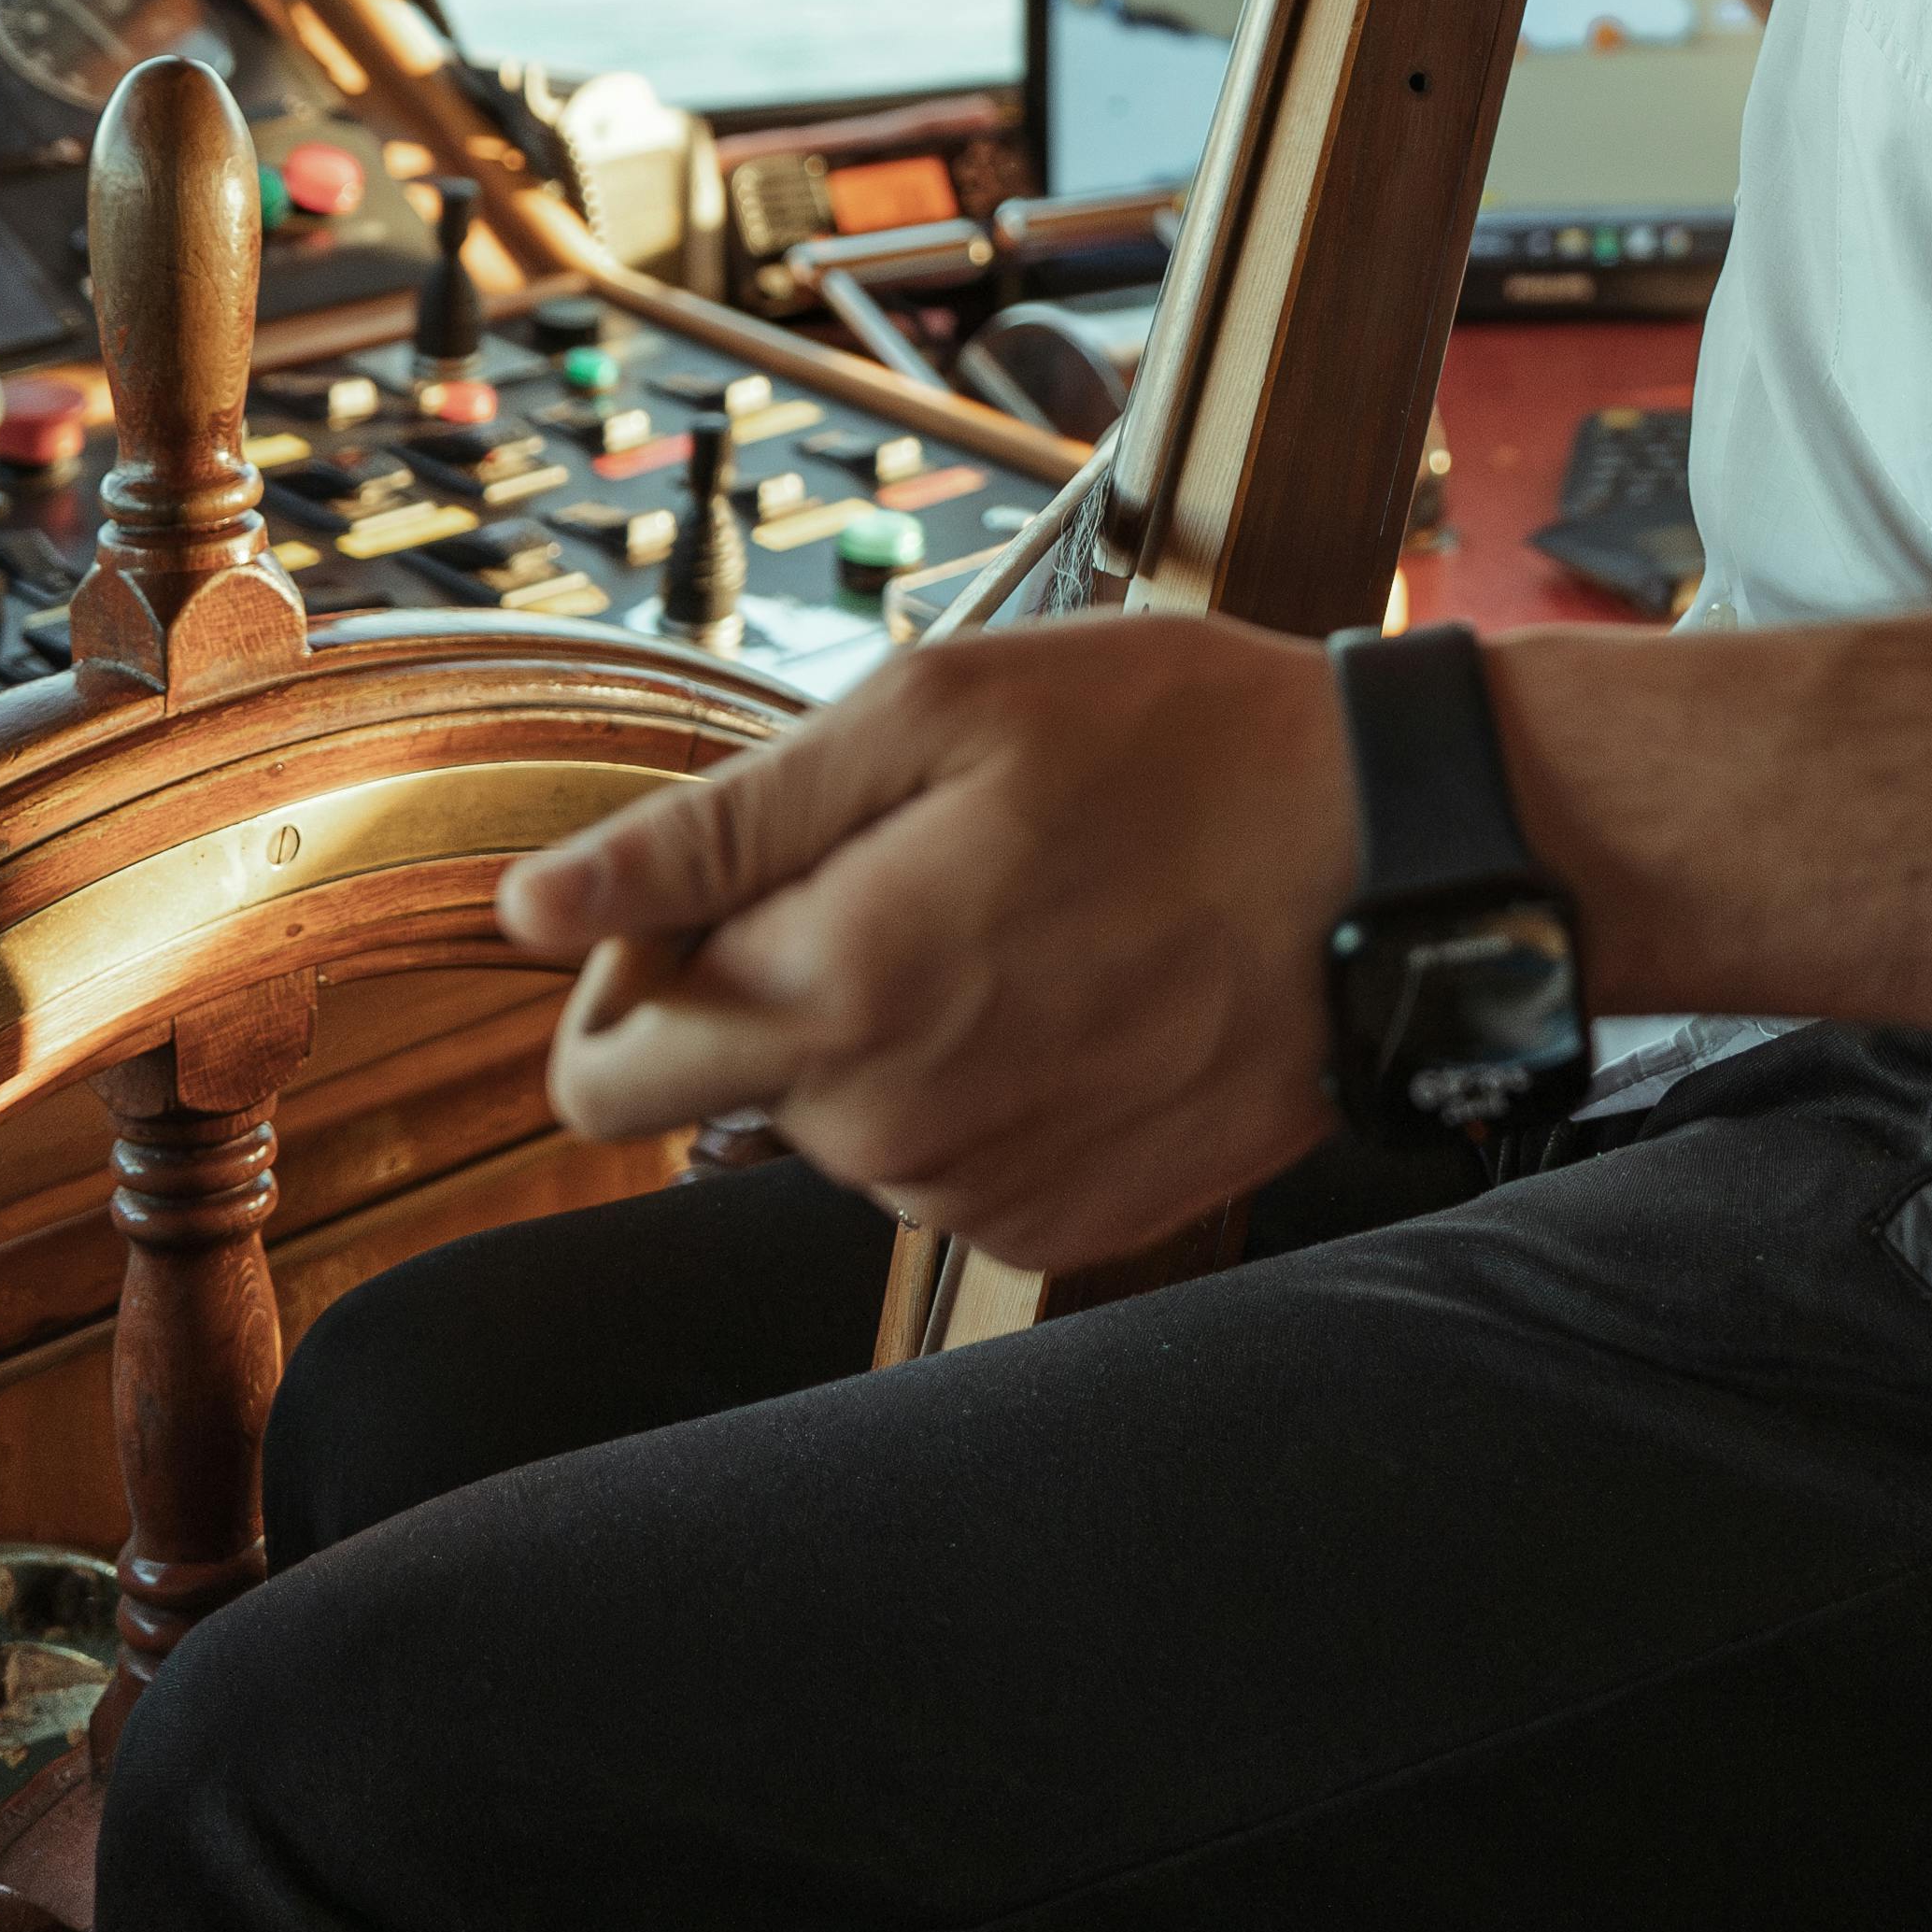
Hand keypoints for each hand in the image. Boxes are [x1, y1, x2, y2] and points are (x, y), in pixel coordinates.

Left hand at [496, 617, 1352, 1263]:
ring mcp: (984, 1192)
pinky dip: (980, 1078)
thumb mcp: (936, 711)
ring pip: (842, 1124)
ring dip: (885, 1026)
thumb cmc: (1180, 750)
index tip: (744, 878)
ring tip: (1024, 912)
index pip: (603, 1062)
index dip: (639, 962)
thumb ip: (714, 826)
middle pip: (718, 1096)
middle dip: (761, 989)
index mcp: (836, 994)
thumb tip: (537, 907)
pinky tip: (1076, 984)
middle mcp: (891, 1131)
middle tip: (900, 874)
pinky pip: (951, 1158)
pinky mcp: (1069, 1221)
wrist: (1395, 865)